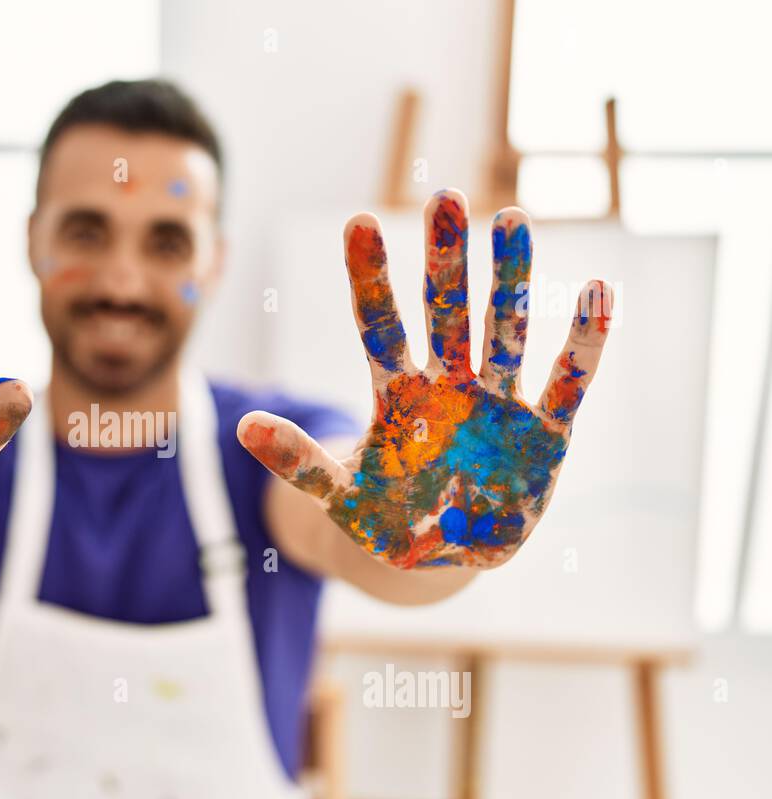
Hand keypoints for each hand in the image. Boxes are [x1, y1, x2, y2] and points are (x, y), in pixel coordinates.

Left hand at [238, 189, 611, 569]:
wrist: (445, 559)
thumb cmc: (389, 519)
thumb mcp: (340, 495)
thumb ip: (299, 461)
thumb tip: (242, 425)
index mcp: (397, 396)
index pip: (380, 326)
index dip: (371, 278)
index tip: (358, 223)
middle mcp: (448, 387)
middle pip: (447, 313)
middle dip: (447, 259)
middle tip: (447, 197)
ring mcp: (498, 405)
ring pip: (506, 330)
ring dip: (511, 279)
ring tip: (514, 220)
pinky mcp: (544, 435)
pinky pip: (568, 382)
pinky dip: (584, 344)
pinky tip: (599, 291)